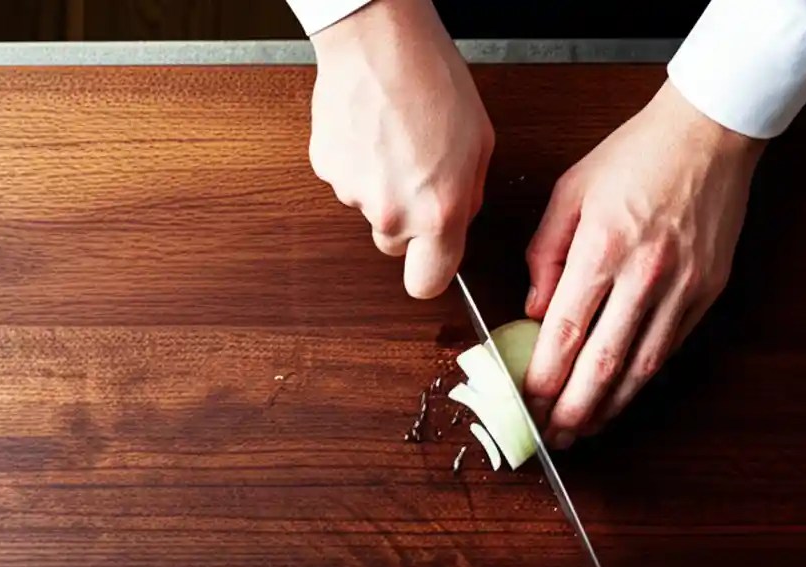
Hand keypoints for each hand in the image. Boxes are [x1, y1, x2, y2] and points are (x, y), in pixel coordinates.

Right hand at [307, 0, 492, 298]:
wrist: (379, 41)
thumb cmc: (433, 82)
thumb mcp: (479, 145)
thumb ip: (468, 196)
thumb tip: (458, 220)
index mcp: (438, 213)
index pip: (425, 285)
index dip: (428, 274)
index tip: (431, 261)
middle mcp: (393, 212)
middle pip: (394, 247)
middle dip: (407, 223)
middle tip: (418, 176)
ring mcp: (353, 193)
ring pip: (370, 210)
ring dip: (383, 186)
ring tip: (397, 140)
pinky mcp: (326, 170)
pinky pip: (347, 181)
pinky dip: (358, 163)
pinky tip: (373, 131)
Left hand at [523, 81, 765, 447]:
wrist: (709, 135)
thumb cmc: (637, 155)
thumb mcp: (570, 191)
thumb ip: (545, 253)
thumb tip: (536, 312)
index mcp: (603, 246)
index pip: (567, 331)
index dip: (544, 378)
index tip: (526, 402)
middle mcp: (645, 274)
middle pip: (603, 362)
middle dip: (573, 409)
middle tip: (553, 436)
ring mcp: (683, 287)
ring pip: (642, 367)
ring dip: (610, 406)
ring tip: (584, 428)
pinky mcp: (707, 292)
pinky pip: (669, 348)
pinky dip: (642, 379)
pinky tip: (621, 394)